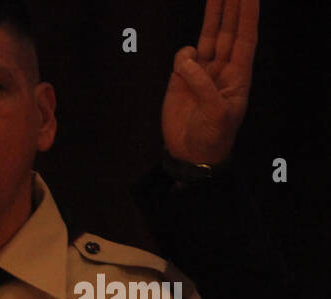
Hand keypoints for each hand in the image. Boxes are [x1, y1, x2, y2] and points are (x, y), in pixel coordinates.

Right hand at [161, 0, 258, 164]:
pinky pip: (183, 57)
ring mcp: (201, 73)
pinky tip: (183, 68)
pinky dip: (182, 57)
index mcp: (238, 75)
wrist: (190, 155)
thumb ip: (204, 85)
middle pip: (228, 29)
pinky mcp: (180, 79)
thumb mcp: (217, 114)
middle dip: (231, 6)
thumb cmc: (213, 137)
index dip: (247, 15)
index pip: (244, 37)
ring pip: (208, 36)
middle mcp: (222, 69)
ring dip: (213, 14)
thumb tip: (188, 61)